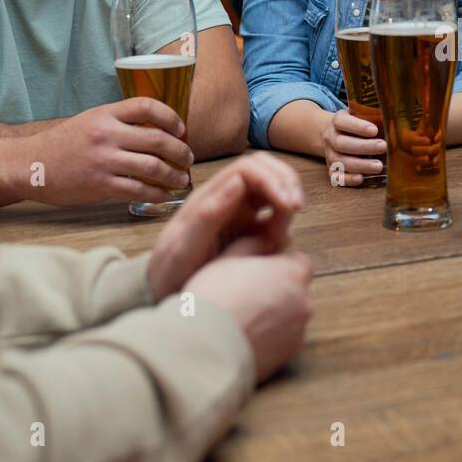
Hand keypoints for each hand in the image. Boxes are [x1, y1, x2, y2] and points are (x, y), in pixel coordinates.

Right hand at [6, 98, 192, 205]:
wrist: (30, 165)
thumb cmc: (64, 144)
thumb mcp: (91, 122)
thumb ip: (120, 123)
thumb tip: (159, 132)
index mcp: (105, 114)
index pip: (147, 106)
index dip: (171, 117)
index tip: (181, 129)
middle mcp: (106, 134)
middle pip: (158, 139)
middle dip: (181, 151)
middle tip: (188, 158)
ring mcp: (104, 160)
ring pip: (153, 166)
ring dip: (174, 174)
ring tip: (181, 179)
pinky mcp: (100, 185)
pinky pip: (139, 189)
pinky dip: (158, 193)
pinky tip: (164, 195)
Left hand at [148, 152, 304, 299]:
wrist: (164, 294)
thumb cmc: (169, 272)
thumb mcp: (183, 247)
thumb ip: (209, 215)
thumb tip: (238, 182)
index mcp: (211, 196)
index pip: (249, 167)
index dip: (273, 178)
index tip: (288, 204)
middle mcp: (227, 198)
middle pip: (266, 170)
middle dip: (287, 183)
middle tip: (297, 208)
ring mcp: (240, 213)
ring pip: (274, 190)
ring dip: (286, 204)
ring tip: (280, 235)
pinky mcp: (249, 230)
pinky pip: (275, 218)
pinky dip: (283, 225)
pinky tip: (276, 246)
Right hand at [184, 253, 312, 381]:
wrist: (203, 346)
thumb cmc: (214, 298)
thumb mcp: (227, 259)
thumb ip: (252, 244)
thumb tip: (265, 239)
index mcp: (291, 273)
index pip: (299, 261)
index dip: (278, 264)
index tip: (258, 271)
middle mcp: (303, 301)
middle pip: (296, 290)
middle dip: (277, 290)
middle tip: (245, 295)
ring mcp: (298, 331)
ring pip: (290, 316)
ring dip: (274, 314)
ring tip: (242, 318)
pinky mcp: (288, 354)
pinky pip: (283, 339)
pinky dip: (270, 337)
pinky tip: (245, 336)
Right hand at [319, 108, 386, 186]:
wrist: (335, 134)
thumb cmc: (356, 125)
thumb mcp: (361, 115)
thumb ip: (374, 117)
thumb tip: (397, 125)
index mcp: (338, 121)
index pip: (342, 122)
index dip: (357, 127)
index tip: (374, 130)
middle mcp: (331, 138)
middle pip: (341, 143)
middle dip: (364, 147)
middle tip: (383, 147)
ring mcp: (330, 155)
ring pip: (340, 161)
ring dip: (360, 165)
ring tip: (378, 166)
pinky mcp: (332, 169)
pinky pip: (335, 177)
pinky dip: (347, 179)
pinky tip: (361, 179)